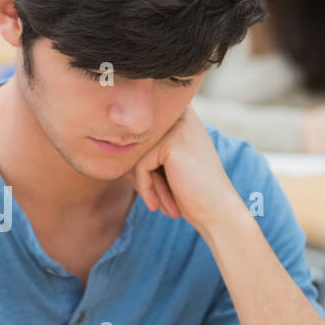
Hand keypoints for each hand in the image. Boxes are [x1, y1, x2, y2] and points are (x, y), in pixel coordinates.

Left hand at [125, 105, 240, 233]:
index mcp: (181, 115)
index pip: (139, 135)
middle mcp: (181, 114)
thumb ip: (144, 147)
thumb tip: (108, 138)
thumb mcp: (164, 164)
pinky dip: (145, 188)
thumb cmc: (190, 191)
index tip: (149, 189)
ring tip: (159, 203)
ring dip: (143, 183)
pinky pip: (140, 166)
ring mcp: (178, 126)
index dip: (137, 165)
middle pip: (135, 144)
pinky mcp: (172, 143)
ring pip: (136, 155)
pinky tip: (157, 205)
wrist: (217, 210)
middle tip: (154, 199)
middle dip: (139, 175)